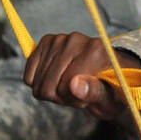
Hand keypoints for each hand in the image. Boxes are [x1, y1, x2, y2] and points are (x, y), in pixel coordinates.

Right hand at [22, 32, 138, 119]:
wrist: (109, 74)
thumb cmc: (112, 89)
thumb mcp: (109, 98)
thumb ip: (94, 91)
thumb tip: (74, 85)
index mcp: (96, 51)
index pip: (66, 87)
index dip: (75, 101)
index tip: (88, 98)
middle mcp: (76, 40)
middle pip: (48, 86)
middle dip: (62, 96)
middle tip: (79, 92)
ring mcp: (60, 39)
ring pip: (37, 83)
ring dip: (52, 90)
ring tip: (71, 85)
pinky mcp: (47, 41)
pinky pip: (28, 75)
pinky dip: (39, 83)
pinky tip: (57, 79)